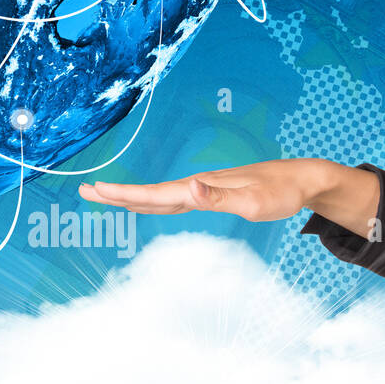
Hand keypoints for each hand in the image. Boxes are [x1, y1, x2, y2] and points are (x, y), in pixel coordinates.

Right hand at [78, 157, 325, 222]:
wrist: (299, 179)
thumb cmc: (280, 192)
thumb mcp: (253, 201)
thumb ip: (219, 197)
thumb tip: (189, 190)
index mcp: (201, 187)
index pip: (157, 193)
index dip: (126, 195)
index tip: (97, 191)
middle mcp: (198, 185)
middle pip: (152, 192)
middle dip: (118, 194)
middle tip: (85, 190)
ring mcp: (205, 188)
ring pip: (162, 195)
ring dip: (133, 197)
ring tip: (105, 195)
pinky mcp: (213, 192)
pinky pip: (177, 199)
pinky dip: (156, 202)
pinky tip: (152, 204)